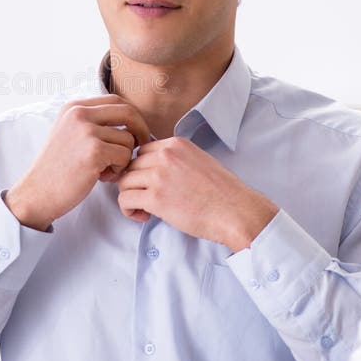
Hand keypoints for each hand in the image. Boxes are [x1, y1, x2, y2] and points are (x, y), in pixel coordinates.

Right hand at [4, 96, 151, 229]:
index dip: (132, 116)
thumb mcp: (69, 133)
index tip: (135, 132)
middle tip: (140, 147)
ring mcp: (86, 131)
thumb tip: (131, 118)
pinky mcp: (94, 151)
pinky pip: (124, 156)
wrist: (38, 192)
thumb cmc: (58, 167)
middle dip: (141, 130)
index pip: (116, 100)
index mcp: (74, 107)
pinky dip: (119, 169)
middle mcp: (79, 113)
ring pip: (128, 138)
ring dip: (123, 158)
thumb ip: (93, 121)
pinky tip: (102, 177)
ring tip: (105, 170)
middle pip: (128, 112)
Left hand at [116, 137, 278, 250]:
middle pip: (130, 165)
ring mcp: (159, 175)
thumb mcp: (199, 160)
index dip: (142, 169)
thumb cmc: (222, 192)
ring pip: (124, 181)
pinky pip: (125, 199)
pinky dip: (128, 209)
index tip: (149, 183)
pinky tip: (143, 216)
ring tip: (144, 209)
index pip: (142, 151)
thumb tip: (152, 169)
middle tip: (145, 199)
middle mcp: (166, 155)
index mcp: (176, 144)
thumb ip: (175, 159)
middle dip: (134, 183)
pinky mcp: (155, 198)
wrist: (236, 212)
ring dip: (130, 196)